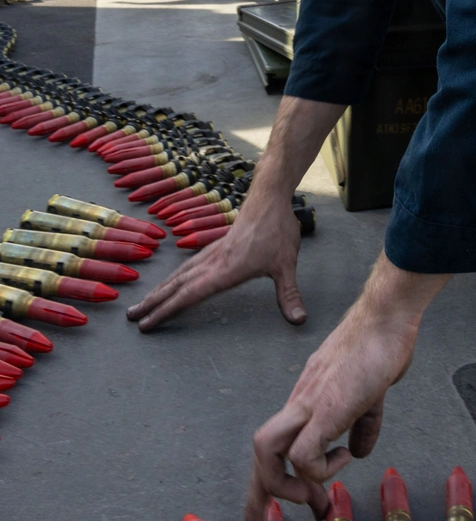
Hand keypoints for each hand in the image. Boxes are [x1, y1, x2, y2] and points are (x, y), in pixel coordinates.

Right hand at [125, 190, 304, 330]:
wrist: (270, 196)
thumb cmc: (278, 230)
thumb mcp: (287, 265)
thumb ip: (289, 294)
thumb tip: (299, 321)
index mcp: (224, 270)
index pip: (189, 296)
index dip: (167, 311)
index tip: (146, 324)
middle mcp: (213, 262)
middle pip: (177, 286)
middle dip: (154, 302)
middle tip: (131, 316)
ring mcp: (213, 252)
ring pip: (180, 274)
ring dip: (161, 289)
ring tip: (144, 302)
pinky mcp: (217, 246)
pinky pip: (189, 265)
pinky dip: (175, 276)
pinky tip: (174, 280)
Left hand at [242, 252, 448, 520]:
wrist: (385, 316)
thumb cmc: (381, 344)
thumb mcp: (371, 392)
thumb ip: (362, 422)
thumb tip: (359, 451)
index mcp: (307, 400)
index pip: (276, 446)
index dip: (268, 484)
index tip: (268, 518)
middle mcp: (299, 402)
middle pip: (260, 453)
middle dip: (256, 501)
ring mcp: (309, 403)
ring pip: (266, 450)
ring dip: (285, 484)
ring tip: (315, 495)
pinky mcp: (326, 407)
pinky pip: (304, 451)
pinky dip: (320, 467)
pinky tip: (344, 456)